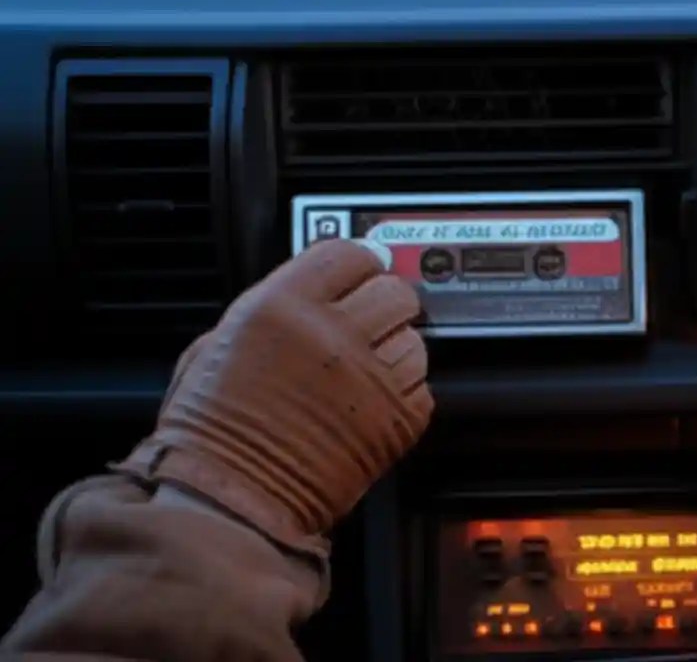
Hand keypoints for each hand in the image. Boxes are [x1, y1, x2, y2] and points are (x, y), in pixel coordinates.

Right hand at [114, 240, 431, 554]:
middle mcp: (331, 335)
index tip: (358, 275)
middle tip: (367, 326)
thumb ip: (271, 310)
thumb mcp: (216, 346)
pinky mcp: (395, 422)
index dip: (357, 265)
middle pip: (395, 292)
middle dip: (384, 307)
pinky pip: (422, 390)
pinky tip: (370, 409)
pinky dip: (405, 398)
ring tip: (363, 377)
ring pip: (416, 341)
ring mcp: (369, 379)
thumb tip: (310, 291)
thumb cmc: (210, 437)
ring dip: (396, 353)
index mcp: (281, 306)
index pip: (348, 253)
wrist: (227, 505)